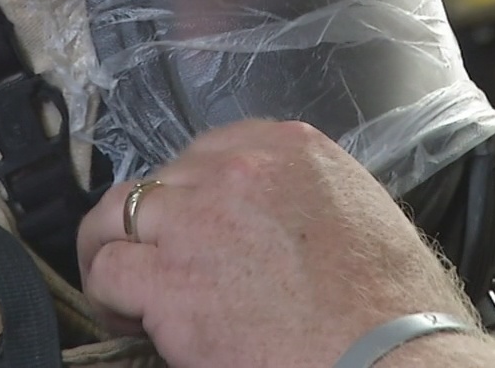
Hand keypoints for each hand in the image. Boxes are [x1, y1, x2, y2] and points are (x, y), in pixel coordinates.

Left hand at [76, 119, 494, 367]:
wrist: (385, 356)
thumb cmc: (388, 305)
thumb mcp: (356, 212)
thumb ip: (298, 195)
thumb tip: (265, 218)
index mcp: (287, 147)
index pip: (207, 151)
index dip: (193, 195)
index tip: (196, 230)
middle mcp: (236, 169)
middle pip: (160, 180)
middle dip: (156, 225)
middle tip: (163, 267)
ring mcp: (196, 218)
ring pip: (115, 214)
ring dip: (118, 252)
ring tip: (129, 292)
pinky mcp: (168, 277)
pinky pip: (105, 269)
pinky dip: (107, 295)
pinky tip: (130, 320)